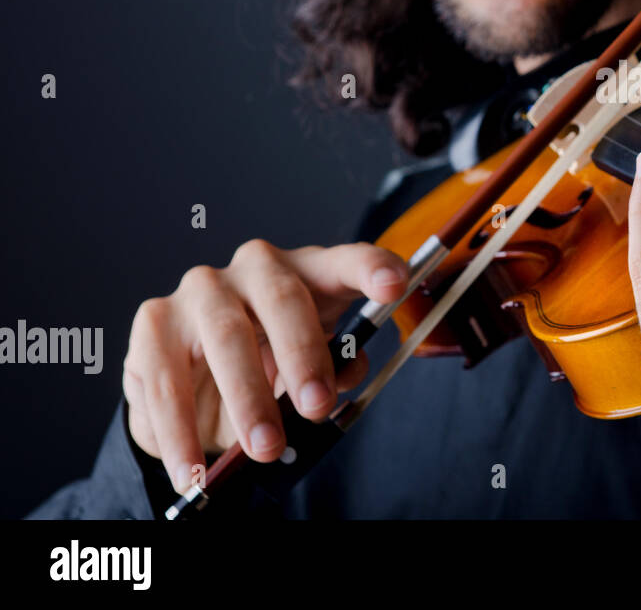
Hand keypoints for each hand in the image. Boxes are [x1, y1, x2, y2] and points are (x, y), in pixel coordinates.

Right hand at [122, 240, 408, 492]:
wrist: (199, 380)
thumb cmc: (272, 365)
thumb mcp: (310, 373)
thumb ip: (332, 372)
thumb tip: (344, 377)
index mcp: (310, 272)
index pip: (347, 261)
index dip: (372, 269)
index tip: (395, 286)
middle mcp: (257, 268)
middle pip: (283, 297)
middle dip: (303, 354)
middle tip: (316, 406)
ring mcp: (203, 289)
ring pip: (225, 335)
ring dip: (247, 398)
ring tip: (265, 448)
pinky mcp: (154, 321)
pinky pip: (165, 377)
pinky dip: (180, 431)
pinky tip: (194, 469)